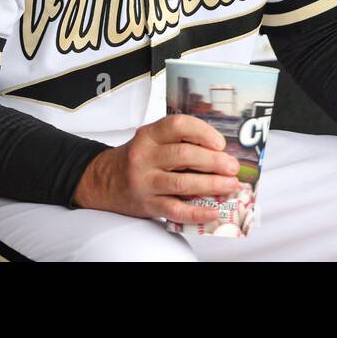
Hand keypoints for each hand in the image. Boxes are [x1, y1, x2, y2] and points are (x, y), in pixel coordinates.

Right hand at [72, 114, 242, 222]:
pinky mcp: (147, 204)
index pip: (177, 126)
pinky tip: (212, 211)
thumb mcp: (150, 141)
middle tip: (232, 167)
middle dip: (214, 161)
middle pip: (184, 155)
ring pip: (182, 183)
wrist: (104, 181)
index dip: (202, 132)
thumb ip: (177, 142)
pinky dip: (196, 212)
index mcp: (148, 135)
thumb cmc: (136, 159)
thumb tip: (220, 152)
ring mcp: (145, 181)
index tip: (220, 143)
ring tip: (230, 185)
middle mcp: (145, 156)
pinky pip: (175, 210)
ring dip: (211, 185)